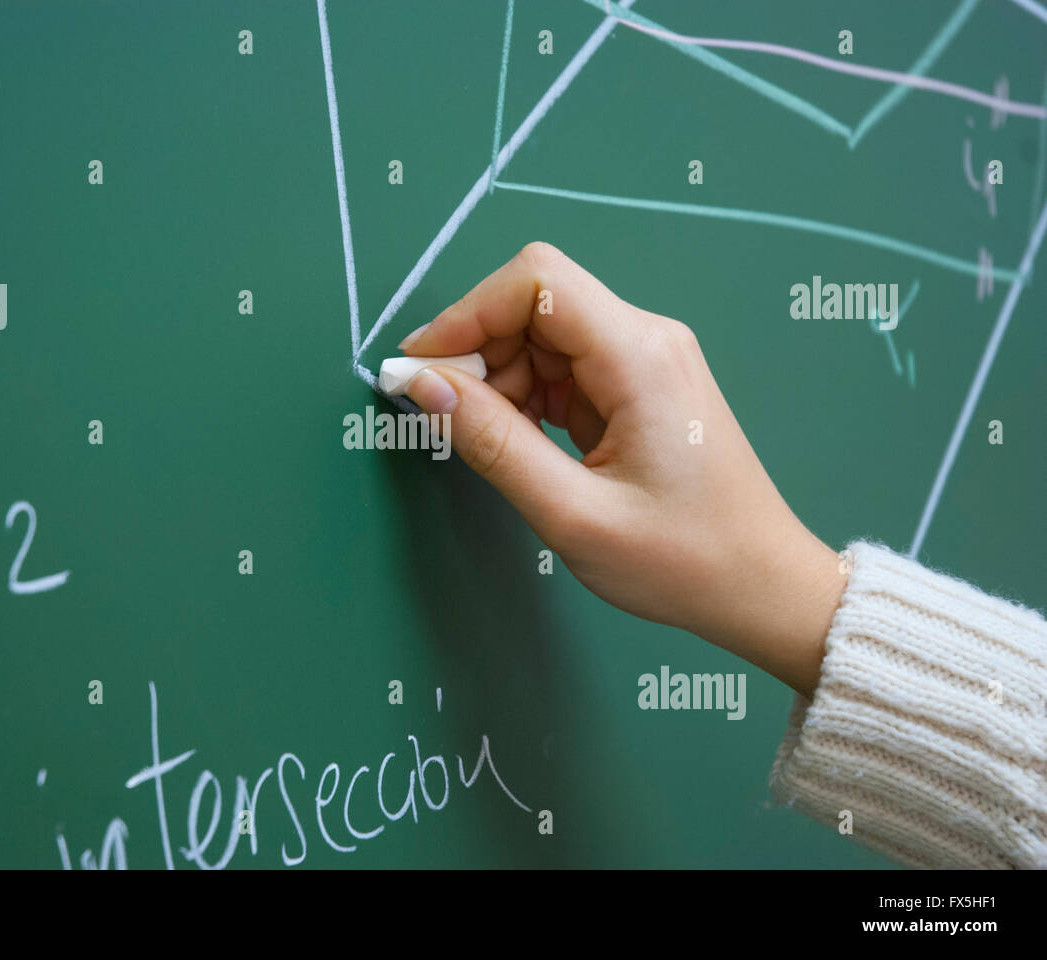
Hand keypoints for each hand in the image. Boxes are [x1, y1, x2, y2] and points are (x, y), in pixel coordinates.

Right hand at [401, 242, 845, 697]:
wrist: (762, 588)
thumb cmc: (682, 561)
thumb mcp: (572, 514)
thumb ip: (492, 443)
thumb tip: (423, 386)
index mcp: (639, 356)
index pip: (535, 282)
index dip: (466, 315)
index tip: (420, 370)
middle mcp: (647, 339)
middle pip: (535, 305)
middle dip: (481, 354)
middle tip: (451, 423)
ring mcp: (647, 360)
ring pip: (544, 338)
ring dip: (502, 382)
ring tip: (496, 449)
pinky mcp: (640, 386)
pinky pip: (565, 369)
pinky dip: (529, 400)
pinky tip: (526, 448)